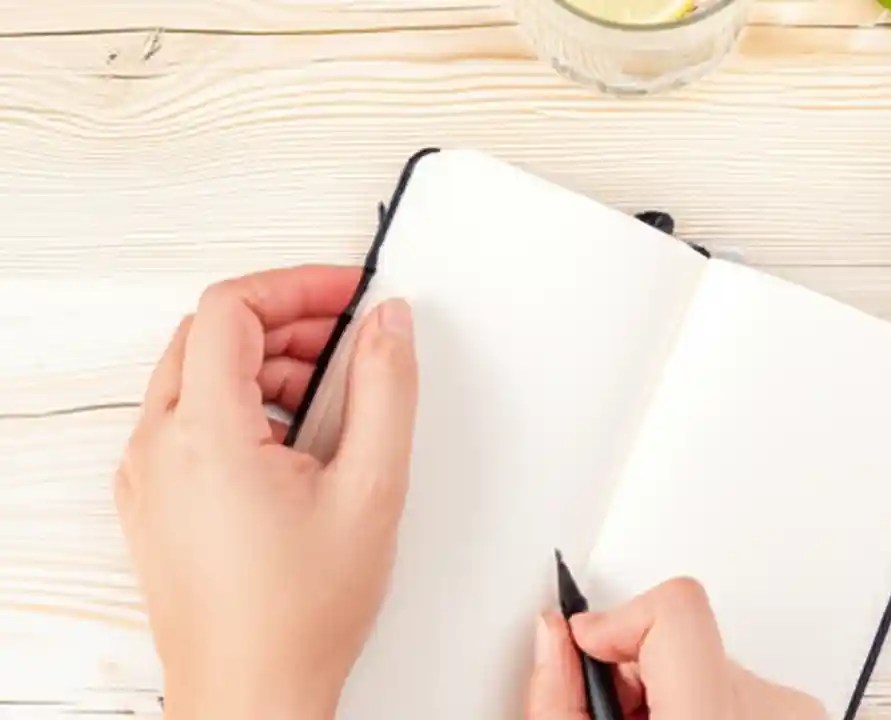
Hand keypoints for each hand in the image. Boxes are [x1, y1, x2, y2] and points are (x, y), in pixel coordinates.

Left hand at [115, 266, 418, 719]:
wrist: (254, 694)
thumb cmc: (299, 614)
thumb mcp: (371, 488)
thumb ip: (385, 389)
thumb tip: (387, 325)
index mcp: (203, 434)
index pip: (230, 308)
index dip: (296, 285)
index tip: (347, 294)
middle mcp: (158, 448)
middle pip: (210, 335)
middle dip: (285, 322)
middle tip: (348, 340)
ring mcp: (147, 478)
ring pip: (195, 376)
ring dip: (263, 364)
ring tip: (329, 398)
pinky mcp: (152, 503)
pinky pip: (185, 421)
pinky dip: (238, 405)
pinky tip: (292, 441)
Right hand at [527, 578, 826, 719]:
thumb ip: (560, 698)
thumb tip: (556, 637)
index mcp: (712, 718)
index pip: (674, 605)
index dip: (616, 621)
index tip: (589, 653)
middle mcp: (772, 711)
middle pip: (681, 634)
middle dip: (640, 676)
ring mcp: (798, 715)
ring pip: (711, 665)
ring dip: (677, 698)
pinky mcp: (806, 717)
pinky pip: (745, 691)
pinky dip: (713, 712)